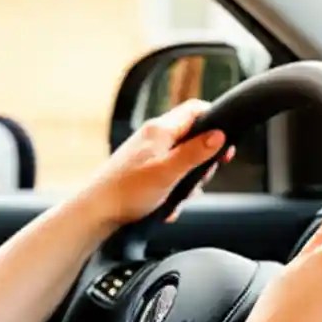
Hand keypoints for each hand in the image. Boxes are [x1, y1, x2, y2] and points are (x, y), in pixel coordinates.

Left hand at [87, 99, 234, 227]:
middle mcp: (154, 137)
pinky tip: (165, 206)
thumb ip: (195, 153)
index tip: (225, 144)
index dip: (215, 122)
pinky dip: (172, 191)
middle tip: (197, 180)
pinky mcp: (143, 169)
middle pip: (193, 139)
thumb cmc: (127, 191)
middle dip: (201, 162)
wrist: (96, 211)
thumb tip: (219, 135)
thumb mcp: (169, 172)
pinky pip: (169, 175)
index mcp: (160, 130)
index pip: (195, 110)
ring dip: (187, 182)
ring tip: (177, 197)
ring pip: (183, 161)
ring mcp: (148, 153)